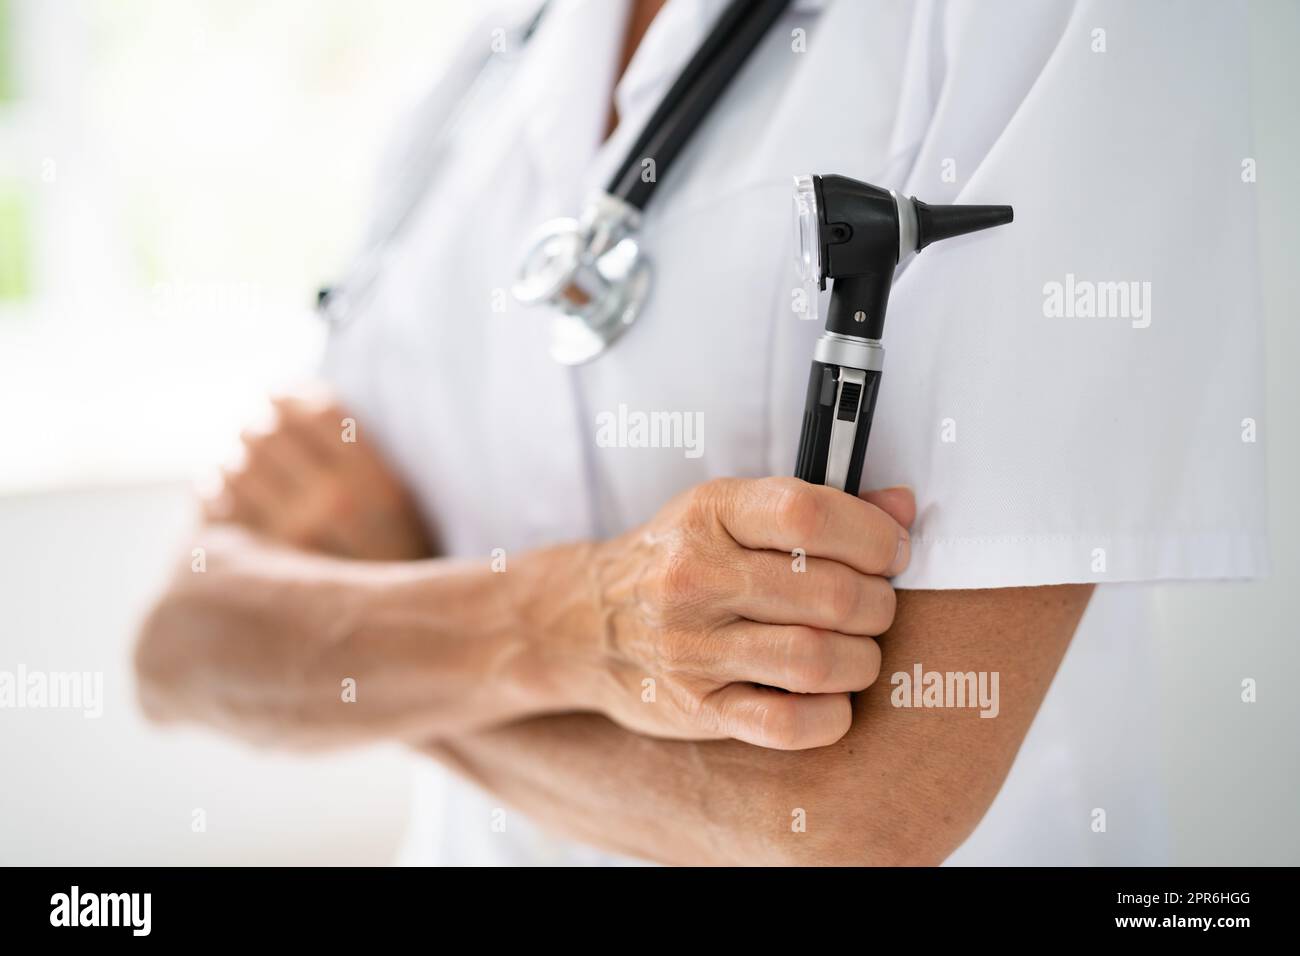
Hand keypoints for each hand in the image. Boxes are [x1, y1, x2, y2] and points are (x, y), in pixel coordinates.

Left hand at [203, 391, 432, 560]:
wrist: (389, 649)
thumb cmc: (392, 567)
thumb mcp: (397, 506)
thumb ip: (356, 453)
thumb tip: (292, 396)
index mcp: (378, 486)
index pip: (319, 410)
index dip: (291, 396)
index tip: (277, 396)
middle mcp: (335, 506)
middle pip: (270, 434)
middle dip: (257, 425)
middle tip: (253, 431)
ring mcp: (291, 538)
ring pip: (236, 467)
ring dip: (232, 457)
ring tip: (236, 462)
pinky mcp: (255, 568)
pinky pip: (216, 508)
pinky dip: (210, 490)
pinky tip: (217, 490)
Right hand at [571, 477, 914, 750]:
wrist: (589, 620)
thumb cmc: (678, 559)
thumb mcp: (731, 511)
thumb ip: (819, 508)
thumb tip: (903, 511)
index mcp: (711, 513)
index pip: (810, 515)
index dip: (872, 536)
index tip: (891, 553)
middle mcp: (695, 577)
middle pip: (829, 594)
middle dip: (878, 605)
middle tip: (874, 608)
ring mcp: (691, 646)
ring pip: (817, 659)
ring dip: (861, 660)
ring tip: (855, 652)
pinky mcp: (695, 707)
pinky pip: (786, 724)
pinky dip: (830, 715)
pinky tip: (832, 698)